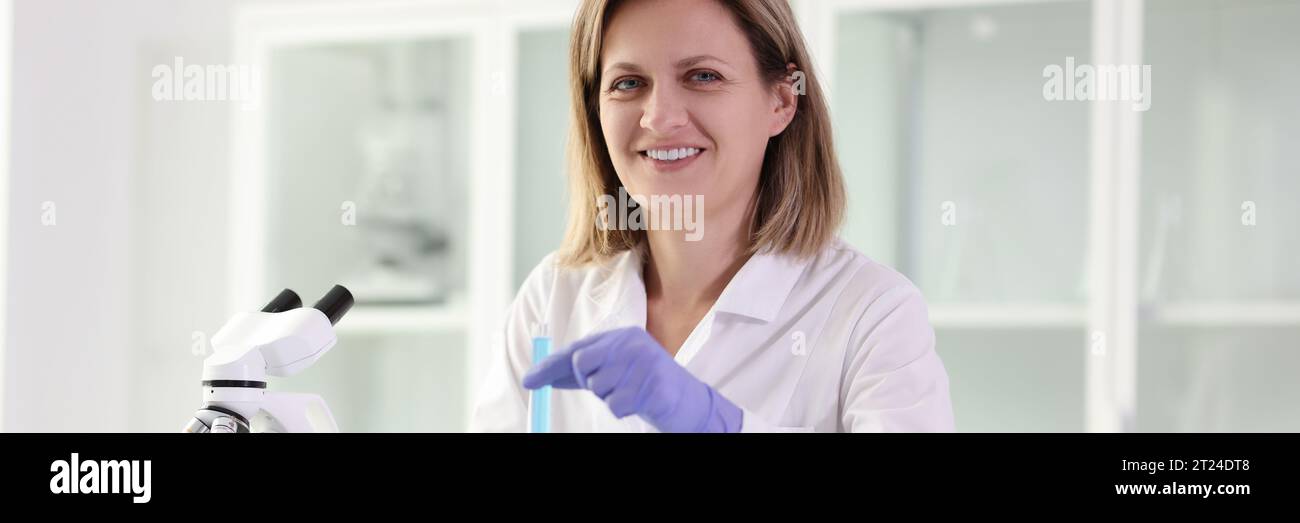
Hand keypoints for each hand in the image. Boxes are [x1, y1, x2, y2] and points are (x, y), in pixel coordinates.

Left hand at [522, 327, 742, 432]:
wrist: (688, 402)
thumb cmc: (644, 386)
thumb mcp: (614, 372)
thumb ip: (583, 371)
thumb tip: (543, 376)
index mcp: (621, 336)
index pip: (576, 349)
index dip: (550, 366)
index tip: (529, 381)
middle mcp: (632, 343)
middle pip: (582, 363)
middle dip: (589, 382)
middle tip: (611, 387)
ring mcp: (644, 363)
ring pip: (599, 387)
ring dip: (610, 398)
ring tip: (630, 393)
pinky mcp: (653, 385)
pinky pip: (616, 405)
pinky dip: (623, 409)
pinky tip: (639, 402)